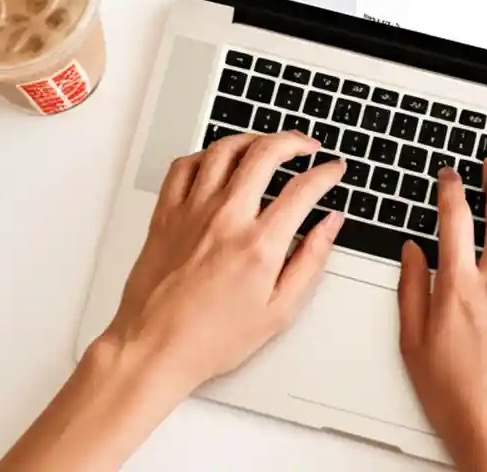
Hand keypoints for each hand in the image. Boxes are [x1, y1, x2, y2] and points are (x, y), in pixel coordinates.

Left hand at [0, 131, 344, 470]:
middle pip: (265, 153)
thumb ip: (310, 261)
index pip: (303, 189)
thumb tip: (329, 225)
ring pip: (224, 150)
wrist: (154, 348)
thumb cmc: (211, 339)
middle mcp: (225, 218)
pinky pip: (184, 166)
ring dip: (252, 139)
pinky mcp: (166, 214)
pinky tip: (218, 162)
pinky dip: (206, 155)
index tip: (333, 170)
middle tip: (306, 146)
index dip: (326, 173)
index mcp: (259, 245)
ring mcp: (192, 212)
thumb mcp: (279, 311)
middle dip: (294, 141)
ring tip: (267, 144)